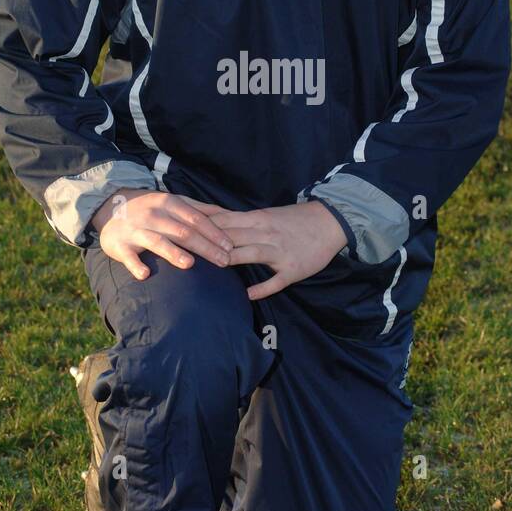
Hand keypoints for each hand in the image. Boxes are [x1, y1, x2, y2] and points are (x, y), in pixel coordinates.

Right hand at [91, 189, 234, 279]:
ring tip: (189, 264)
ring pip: (157, 241)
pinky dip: (135, 265)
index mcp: (169, 203)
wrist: (110, 207)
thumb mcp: (173, 201)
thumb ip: (198, 209)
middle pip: (182, 232)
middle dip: (205, 247)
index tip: (230, 247)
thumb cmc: (150, 208)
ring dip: (173, 253)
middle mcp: (153, 215)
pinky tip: (144, 274)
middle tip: (223, 261)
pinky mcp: (119, 245)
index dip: (214, 233)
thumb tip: (227, 214)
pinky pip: (128, 256)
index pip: (196, 219)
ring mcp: (135, 230)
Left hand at [198, 201, 347, 299]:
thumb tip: (213, 225)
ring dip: (232, 259)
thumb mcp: (268, 215)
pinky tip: (247, 295)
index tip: (181, 230)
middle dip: (209, 243)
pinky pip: (276, 281)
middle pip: (232, 237)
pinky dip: (262, 288)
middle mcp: (266, 234)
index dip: (202, 226)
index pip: (224, 222)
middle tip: (185, 250)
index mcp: (258, 220)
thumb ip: (242, 222)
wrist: (330, 222)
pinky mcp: (292, 269)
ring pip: (251, 254)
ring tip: (214, 267)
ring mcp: (279, 252)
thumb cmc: (295, 219)